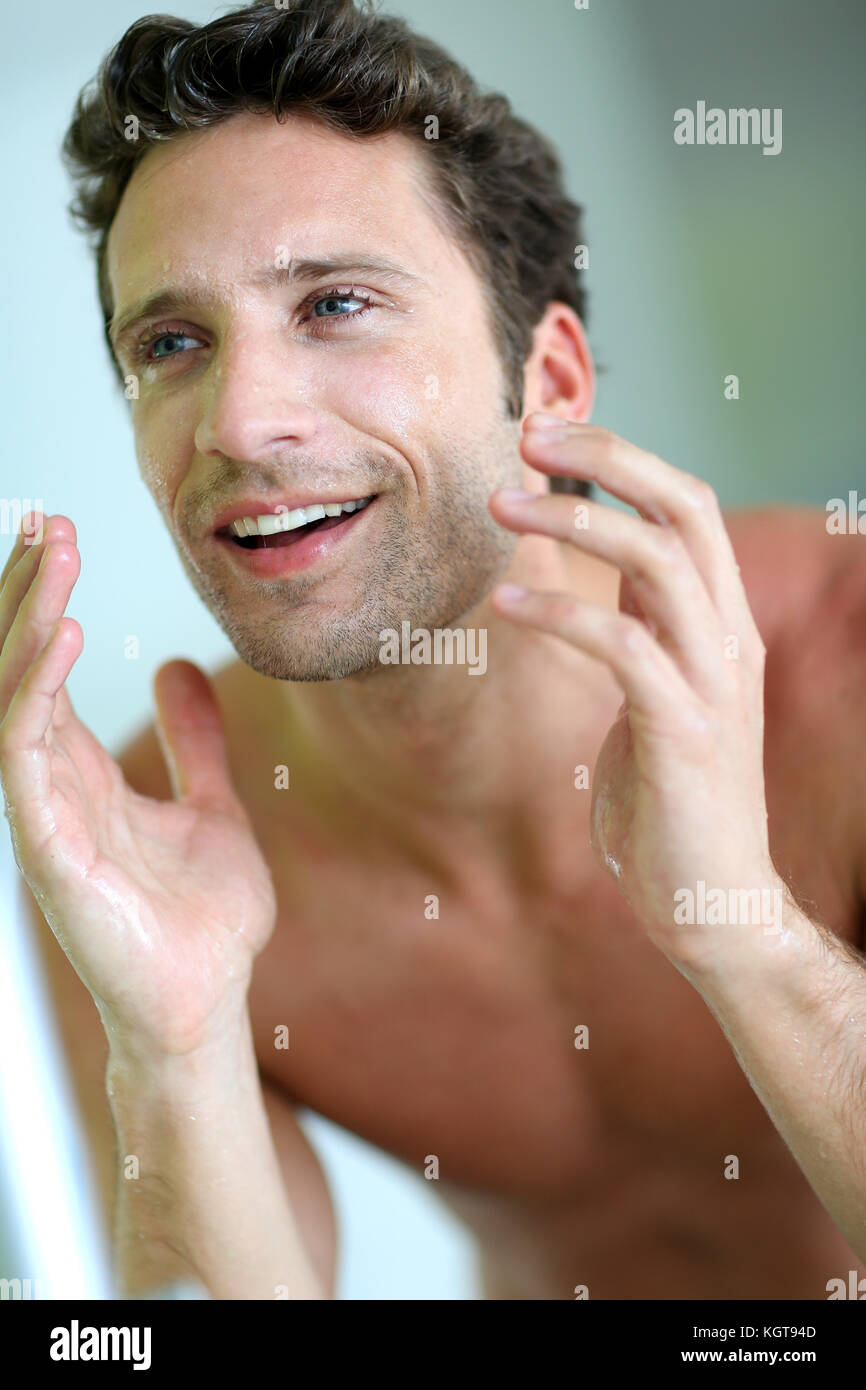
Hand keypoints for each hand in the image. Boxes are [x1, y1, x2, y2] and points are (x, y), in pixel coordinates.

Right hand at [0, 513, 276, 1057]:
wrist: (206, 1000)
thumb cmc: (200, 920)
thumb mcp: (212, 806)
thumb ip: (195, 743)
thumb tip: (180, 669)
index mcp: (80, 773)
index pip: (44, 669)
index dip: (46, 602)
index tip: (62, 535)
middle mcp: (49, 785)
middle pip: (18, 669)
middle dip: (26, 592)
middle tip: (44, 518)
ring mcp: (41, 814)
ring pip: (13, 697)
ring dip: (27, 622)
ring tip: (50, 555)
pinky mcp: (48, 847)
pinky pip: (26, 755)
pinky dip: (37, 693)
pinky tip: (64, 637)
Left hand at [489, 417, 779, 974]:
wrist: (712, 903)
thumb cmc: (670, 803)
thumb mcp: (655, 701)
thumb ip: (641, 639)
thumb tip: (598, 591)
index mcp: (718, 624)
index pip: (686, 509)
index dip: (622, 460)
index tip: (548, 437)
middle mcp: (728, 638)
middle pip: (684, 508)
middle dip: (608, 458)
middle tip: (527, 434)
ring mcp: (714, 681)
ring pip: (658, 561)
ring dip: (574, 520)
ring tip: (500, 503)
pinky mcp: (686, 731)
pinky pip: (622, 646)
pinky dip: (561, 611)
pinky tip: (506, 601)